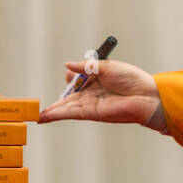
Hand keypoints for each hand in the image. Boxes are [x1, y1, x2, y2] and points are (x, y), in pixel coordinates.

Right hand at [38, 59, 159, 124]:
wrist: (146, 95)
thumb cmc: (133, 79)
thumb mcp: (107, 66)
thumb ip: (86, 67)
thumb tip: (68, 65)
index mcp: (97, 80)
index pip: (77, 79)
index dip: (72, 76)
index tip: (72, 72)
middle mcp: (92, 93)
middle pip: (69, 96)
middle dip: (55, 102)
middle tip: (38, 105)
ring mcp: (90, 104)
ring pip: (66, 107)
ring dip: (52, 111)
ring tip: (36, 115)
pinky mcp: (91, 112)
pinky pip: (70, 113)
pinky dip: (57, 115)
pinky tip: (44, 117)